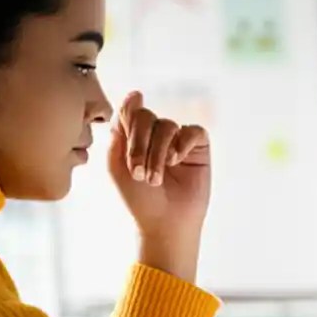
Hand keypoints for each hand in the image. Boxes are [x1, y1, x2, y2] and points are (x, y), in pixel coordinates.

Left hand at [108, 90, 210, 244]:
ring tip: (156, 178)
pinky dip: (182, 143)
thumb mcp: (116, 163)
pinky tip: (176, 161)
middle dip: (139, 145)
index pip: (130, 111)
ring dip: (158, 153)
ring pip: (167, 125)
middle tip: (139, 173)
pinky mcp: (199, 146)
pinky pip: (193, 130)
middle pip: (146, 116)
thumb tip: (136, 94)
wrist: (163, 222)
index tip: (128, 147)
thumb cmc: (138, 197)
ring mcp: (178, 138)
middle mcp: (156, 133)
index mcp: (134, 135)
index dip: (128, 125)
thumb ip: (120, 128)